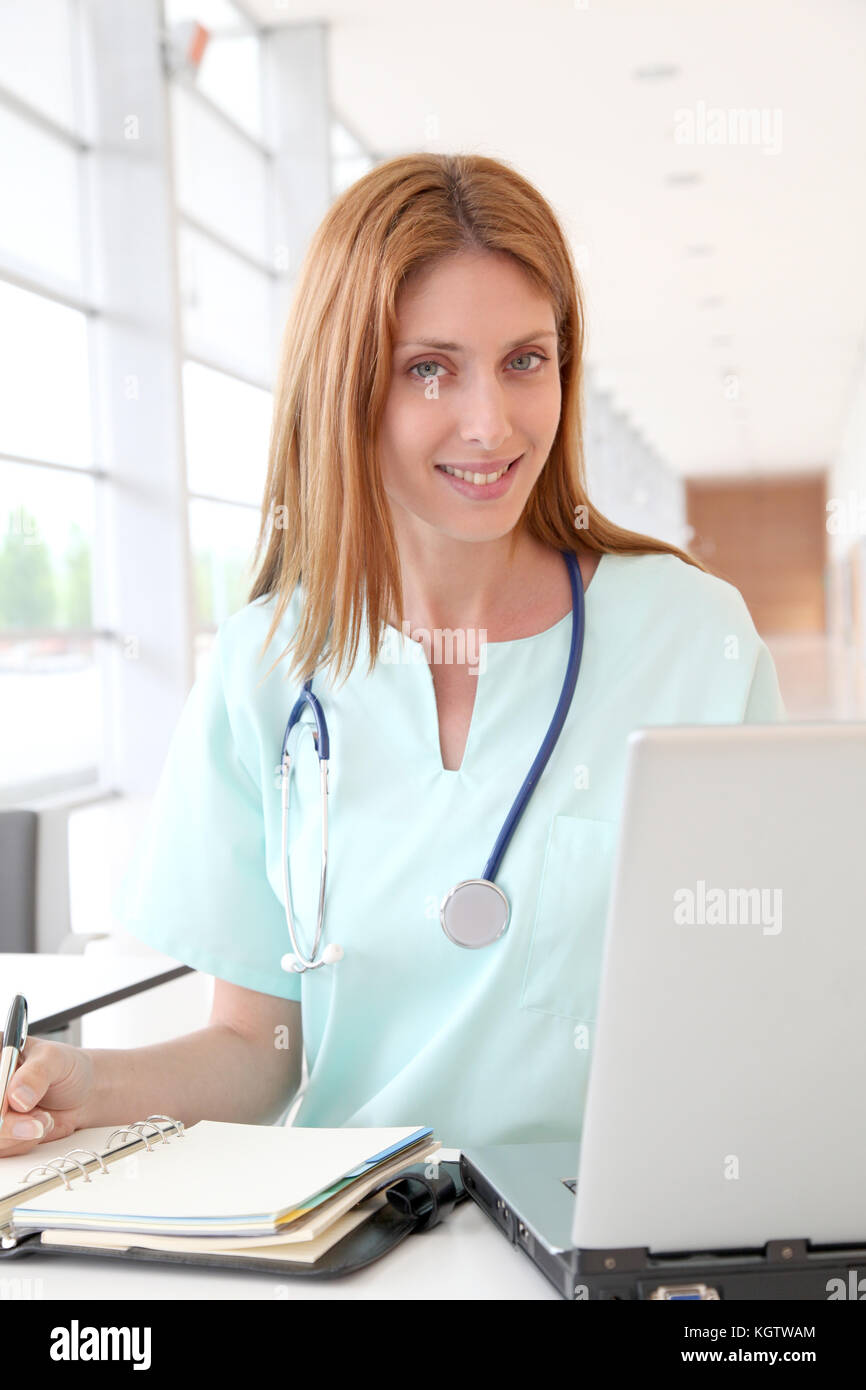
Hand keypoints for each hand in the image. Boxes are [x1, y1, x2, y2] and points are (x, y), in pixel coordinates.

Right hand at [0, 1037, 94, 1154]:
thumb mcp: (55, 1059)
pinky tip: (38, 1127)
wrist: (83, 1093)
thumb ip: (36, 1074)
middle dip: (6, 1124)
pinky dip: (22, 1143)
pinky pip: (2, 1148)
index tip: (10, 1102)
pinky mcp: (0, 1134)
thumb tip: (17, 1097)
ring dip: (19, 1134)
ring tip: (44, 1118)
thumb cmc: (66, 1068)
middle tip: (36, 1123)